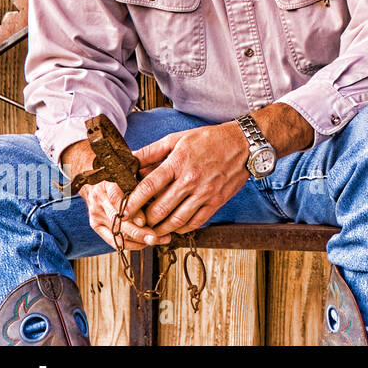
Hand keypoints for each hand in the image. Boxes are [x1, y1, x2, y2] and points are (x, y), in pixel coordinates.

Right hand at [63, 139, 161, 249]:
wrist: (94, 173)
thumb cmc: (120, 169)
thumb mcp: (132, 165)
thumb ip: (146, 173)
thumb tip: (165, 185)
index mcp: (109, 182)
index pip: (117, 198)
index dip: (132, 210)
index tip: (144, 220)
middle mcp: (100, 198)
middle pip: (118, 220)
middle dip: (138, 231)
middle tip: (156, 237)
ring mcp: (96, 212)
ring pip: (117, 232)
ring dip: (138, 240)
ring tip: (157, 240)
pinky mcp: (96, 224)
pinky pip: (112, 240)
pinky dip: (130, 244)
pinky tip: (145, 244)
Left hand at [122, 123, 250, 241]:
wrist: (244, 143)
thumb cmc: (210, 139)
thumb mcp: (178, 139)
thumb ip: (151, 151)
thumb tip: (129, 160)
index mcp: (178, 162)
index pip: (149, 186)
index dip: (132, 202)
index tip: (123, 211)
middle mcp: (191, 179)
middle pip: (160, 208)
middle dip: (144, 219)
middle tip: (136, 222)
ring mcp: (205, 192)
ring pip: (177, 220)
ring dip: (160, 229)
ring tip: (152, 229)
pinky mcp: (217, 201)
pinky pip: (196, 222)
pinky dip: (181, 229)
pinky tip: (174, 227)